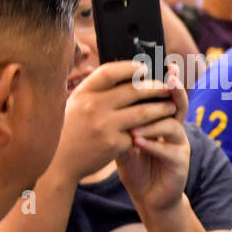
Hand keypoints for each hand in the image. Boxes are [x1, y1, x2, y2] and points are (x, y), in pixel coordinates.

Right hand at [54, 61, 177, 181]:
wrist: (59, 163)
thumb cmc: (70, 130)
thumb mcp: (76, 105)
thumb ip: (96, 91)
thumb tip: (125, 75)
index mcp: (82, 93)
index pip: (109, 72)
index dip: (130, 68)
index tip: (145, 68)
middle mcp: (92, 106)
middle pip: (133, 90)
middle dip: (156, 88)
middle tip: (168, 88)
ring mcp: (104, 126)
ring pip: (143, 112)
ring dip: (161, 109)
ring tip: (171, 107)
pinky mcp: (114, 144)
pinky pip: (140, 133)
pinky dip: (152, 130)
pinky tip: (160, 129)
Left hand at [116, 64, 190, 217]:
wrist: (149, 196)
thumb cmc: (136, 165)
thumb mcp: (124, 139)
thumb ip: (121, 120)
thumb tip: (104, 96)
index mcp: (162, 120)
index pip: (165, 95)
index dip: (167, 80)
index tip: (165, 65)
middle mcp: (175, 129)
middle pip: (178, 104)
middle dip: (173, 91)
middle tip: (166, 80)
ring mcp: (180, 146)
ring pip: (171, 126)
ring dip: (152, 124)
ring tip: (133, 126)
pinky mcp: (180, 163)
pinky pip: (169, 150)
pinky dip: (153, 144)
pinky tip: (137, 142)